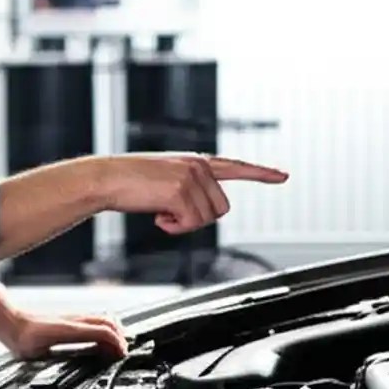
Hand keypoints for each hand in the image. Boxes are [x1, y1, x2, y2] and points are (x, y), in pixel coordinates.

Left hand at [7, 311, 128, 359]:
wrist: (11, 323)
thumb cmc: (24, 337)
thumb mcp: (43, 352)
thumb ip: (61, 355)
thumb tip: (79, 358)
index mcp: (71, 328)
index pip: (104, 330)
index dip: (117, 342)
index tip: (122, 354)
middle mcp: (74, 320)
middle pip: (107, 321)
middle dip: (120, 336)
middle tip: (123, 352)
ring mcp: (72, 318)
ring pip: (101, 319)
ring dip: (113, 331)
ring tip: (116, 346)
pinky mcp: (68, 320)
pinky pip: (92, 321)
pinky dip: (103, 329)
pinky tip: (100, 340)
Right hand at [100, 153, 288, 234]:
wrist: (105, 178)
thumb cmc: (129, 182)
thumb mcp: (165, 179)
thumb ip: (189, 188)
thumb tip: (204, 210)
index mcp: (195, 161)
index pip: (234, 166)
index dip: (261, 173)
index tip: (283, 175)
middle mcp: (197, 166)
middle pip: (221, 208)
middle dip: (198, 218)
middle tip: (169, 213)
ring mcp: (191, 177)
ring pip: (207, 218)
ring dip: (184, 223)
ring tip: (160, 211)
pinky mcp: (181, 191)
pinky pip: (190, 224)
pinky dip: (173, 227)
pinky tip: (157, 216)